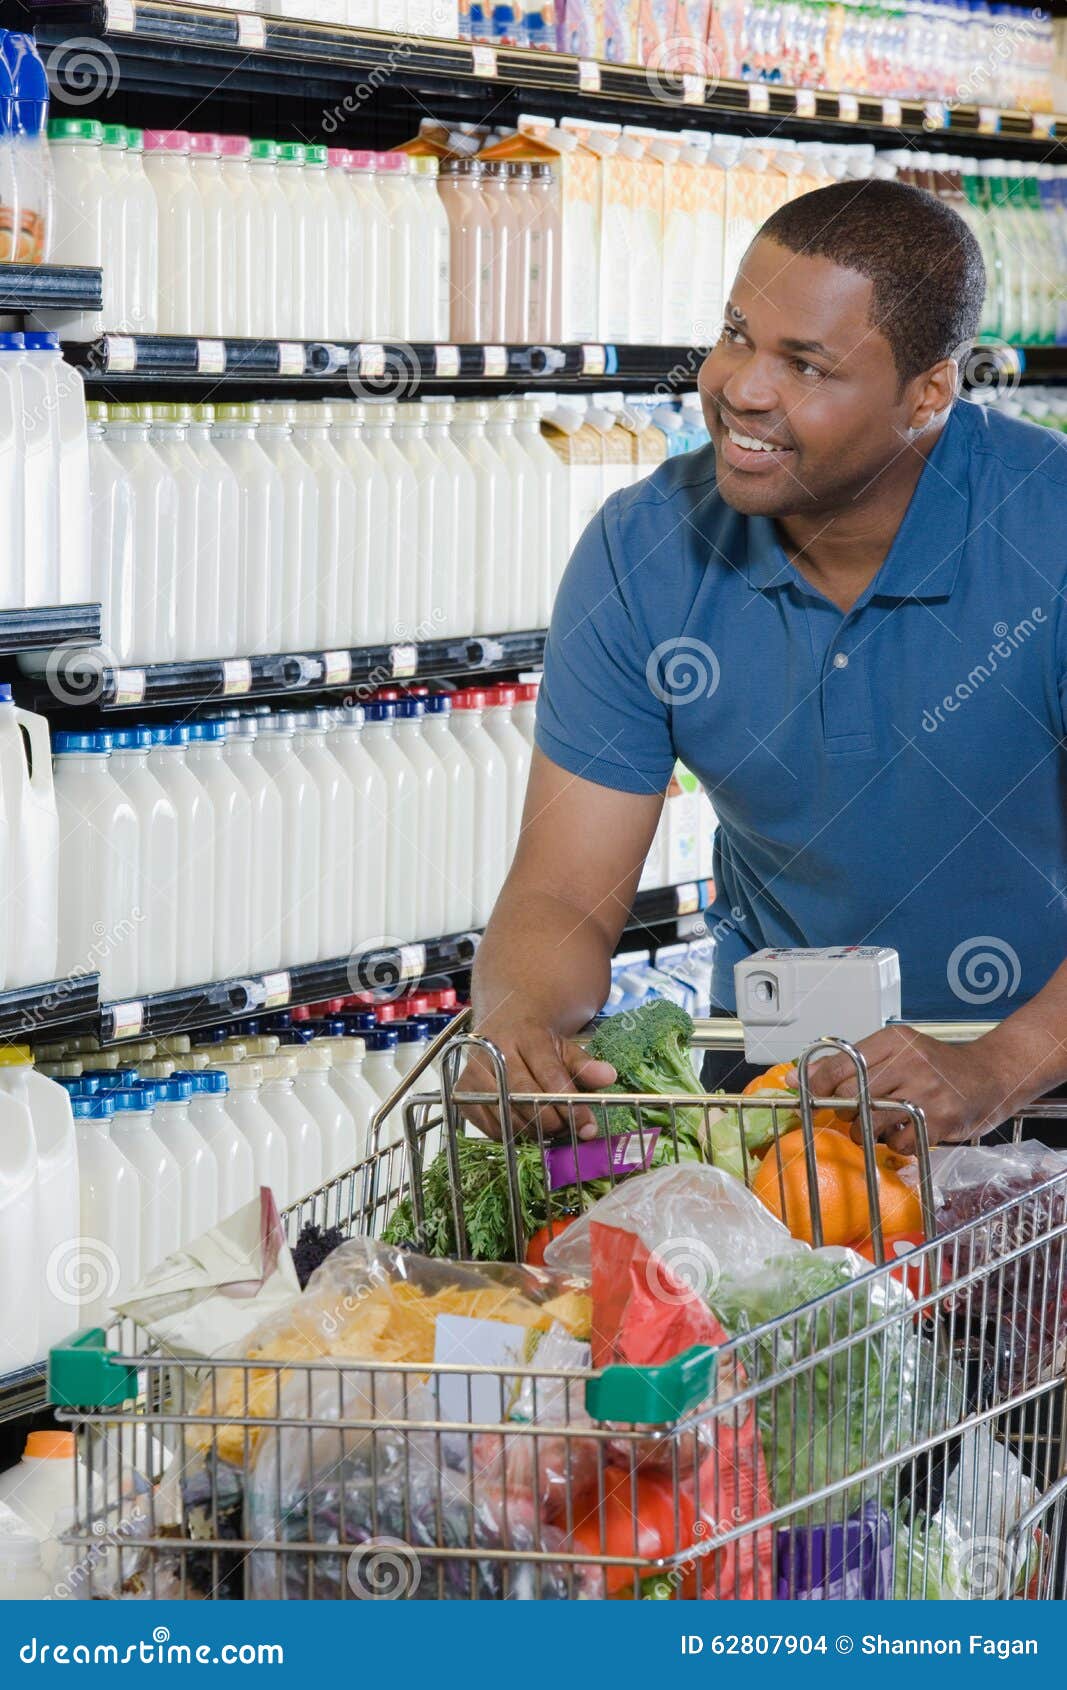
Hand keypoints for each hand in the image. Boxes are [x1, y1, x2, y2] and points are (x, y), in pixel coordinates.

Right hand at [453, 1018, 616, 1139]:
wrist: (501, 1026)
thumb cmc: (535, 1042)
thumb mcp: (564, 1047)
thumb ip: (585, 1065)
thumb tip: (608, 1077)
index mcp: (526, 1036)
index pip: (550, 1076)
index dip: (569, 1104)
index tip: (587, 1125)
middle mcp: (495, 1051)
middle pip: (525, 1097)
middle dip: (552, 1121)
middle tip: (567, 1129)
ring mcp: (474, 1072)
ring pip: (507, 1115)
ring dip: (533, 1130)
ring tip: (550, 1128)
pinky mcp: (463, 1092)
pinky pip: (490, 1126)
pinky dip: (512, 1133)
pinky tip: (526, 1127)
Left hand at [793, 1025, 1020, 1151]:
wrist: (989, 1075)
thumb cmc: (936, 1065)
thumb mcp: (894, 1051)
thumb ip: (848, 1063)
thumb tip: (796, 1080)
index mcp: (894, 1040)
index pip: (841, 1064)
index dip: (816, 1084)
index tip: (805, 1095)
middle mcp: (910, 1062)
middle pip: (852, 1095)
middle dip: (845, 1110)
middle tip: (853, 1111)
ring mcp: (926, 1092)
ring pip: (871, 1122)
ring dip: (866, 1131)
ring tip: (878, 1124)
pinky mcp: (939, 1121)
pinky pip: (898, 1143)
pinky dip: (895, 1143)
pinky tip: (905, 1131)